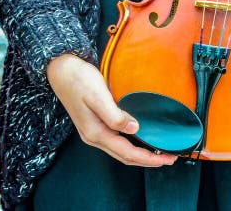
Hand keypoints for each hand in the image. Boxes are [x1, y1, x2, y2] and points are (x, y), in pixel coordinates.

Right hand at [46, 54, 176, 166]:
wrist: (60, 70)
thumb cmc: (78, 80)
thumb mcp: (98, 96)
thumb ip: (115, 115)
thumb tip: (134, 128)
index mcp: (95, 133)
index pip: (127, 153)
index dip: (149, 158)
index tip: (167, 159)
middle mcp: (93, 136)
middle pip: (124, 156)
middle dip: (148, 160)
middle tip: (169, 158)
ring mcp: (92, 132)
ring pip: (120, 151)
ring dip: (140, 154)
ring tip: (158, 152)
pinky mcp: (93, 125)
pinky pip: (116, 142)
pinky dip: (130, 145)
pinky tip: (139, 139)